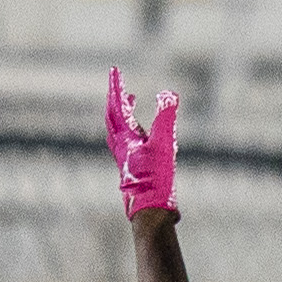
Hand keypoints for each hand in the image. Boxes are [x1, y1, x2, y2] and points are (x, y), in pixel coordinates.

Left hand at [106, 67, 179, 218]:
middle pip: (113, 116)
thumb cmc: (156, 179)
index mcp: (126, 138)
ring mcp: (125, 158)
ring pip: (117, 129)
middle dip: (116, 97)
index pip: (117, 106)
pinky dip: (129, 128)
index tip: (114, 70)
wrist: (150, 210)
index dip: (116, 87)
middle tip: (118, 82)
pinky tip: (139, 133)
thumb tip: (168, 93)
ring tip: (129, 102)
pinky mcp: (132, 167)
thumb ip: (166, 118)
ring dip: (121, 112)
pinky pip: (125, 140)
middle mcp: (121, 146)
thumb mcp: (164, 144)